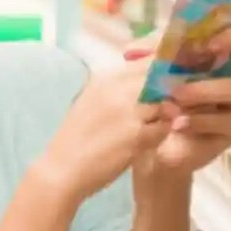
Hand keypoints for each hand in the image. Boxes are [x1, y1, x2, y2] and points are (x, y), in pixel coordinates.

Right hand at [41, 58, 171, 201]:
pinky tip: (145, 143)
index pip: (148, 60)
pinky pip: (164, 128)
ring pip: (167, 104)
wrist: (62, 169)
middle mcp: (118, 88)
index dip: (163, 70)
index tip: (166, 85)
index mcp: (106, 77)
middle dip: (168, 93)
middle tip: (165, 109)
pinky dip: (159, 135)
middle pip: (162, 80)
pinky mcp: (137, 135)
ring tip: (151, 128)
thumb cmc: (76, 138)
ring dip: (164, 116)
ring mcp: (129, 110)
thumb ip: (118, 88)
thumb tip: (149, 79)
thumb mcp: (92, 101)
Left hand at [129, 27, 230, 178]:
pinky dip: (199, 120)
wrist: (150, 147)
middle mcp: (230, 73)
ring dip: (203, 91)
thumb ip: (155, 52)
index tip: (207, 40)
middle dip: (221, 53)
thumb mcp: (147, 73)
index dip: (230, 32)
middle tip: (192, 65)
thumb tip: (155, 38)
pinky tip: (176, 123)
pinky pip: (226, 120)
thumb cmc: (153, 103)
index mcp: (213, 55)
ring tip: (175, 99)